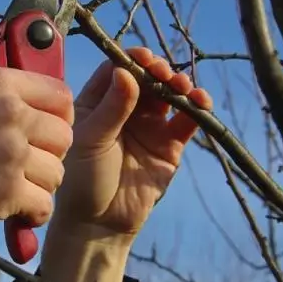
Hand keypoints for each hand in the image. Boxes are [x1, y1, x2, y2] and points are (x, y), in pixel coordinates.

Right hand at [0, 67, 73, 268]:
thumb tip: (21, 92)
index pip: (61, 95)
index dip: (61, 115)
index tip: (49, 130)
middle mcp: (10, 115)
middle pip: (64, 136)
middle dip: (51, 152)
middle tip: (31, 162)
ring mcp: (10, 155)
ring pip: (57, 173)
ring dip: (41, 184)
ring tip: (18, 186)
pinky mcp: (7, 193)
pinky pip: (44, 205)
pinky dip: (33, 212)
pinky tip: (17, 209)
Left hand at [52, 47, 212, 239]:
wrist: (98, 223)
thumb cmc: (83, 179)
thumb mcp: (91, 140)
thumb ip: (111, 108)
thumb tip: (126, 71)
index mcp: (97, 103)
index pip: (116, 70)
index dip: (131, 60)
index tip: (144, 59)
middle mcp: (124, 109)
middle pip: (146, 78)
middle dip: (158, 71)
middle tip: (163, 74)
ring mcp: (148, 126)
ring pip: (168, 95)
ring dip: (179, 85)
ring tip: (181, 87)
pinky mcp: (169, 145)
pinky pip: (185, 120)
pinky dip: (196, 108)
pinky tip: (200, 102)